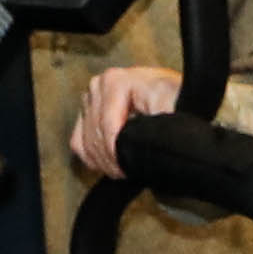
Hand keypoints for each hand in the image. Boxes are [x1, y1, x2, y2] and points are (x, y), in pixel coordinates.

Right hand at [71, 63, 183, 178]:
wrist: (173, 95)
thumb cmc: (174, 100)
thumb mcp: (172, 106)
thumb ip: (157, 123)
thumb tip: (146, 143)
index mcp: (116, 81)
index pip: (107, 129)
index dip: (119, 154)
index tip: (131, 168)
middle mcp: (100, 86)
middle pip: (95, 136)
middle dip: (112, 160)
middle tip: (130, 171)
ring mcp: (91, 99)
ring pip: (85, 142)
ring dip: (104, 161)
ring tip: (125, 168)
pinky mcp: (86, 111)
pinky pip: (78, 143)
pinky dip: (93, 157)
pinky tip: (112, 162)